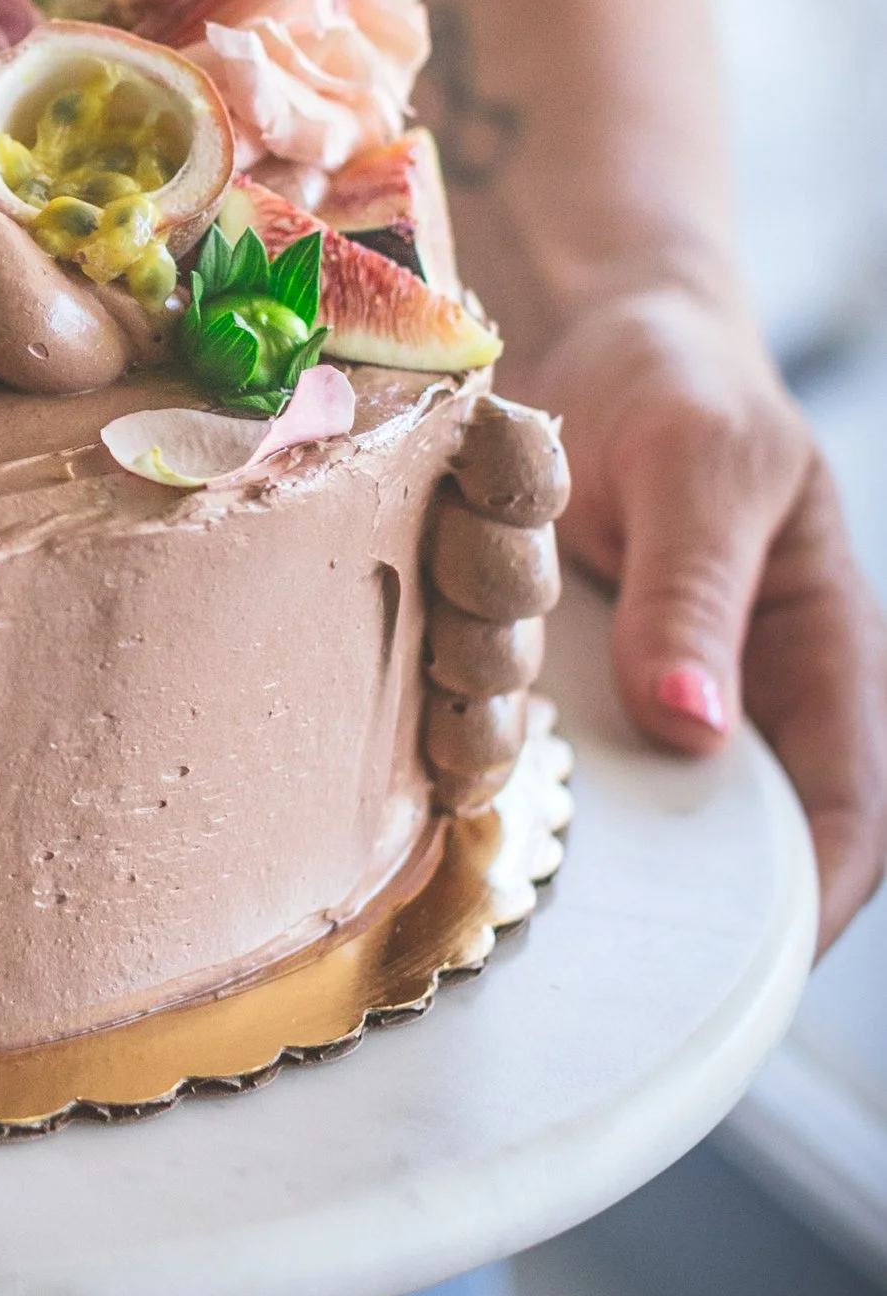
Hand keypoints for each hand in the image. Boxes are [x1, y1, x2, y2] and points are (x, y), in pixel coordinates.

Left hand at [538, 290, 886, 948]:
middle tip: (580, 922)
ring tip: (497, 808)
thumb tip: (693, 725)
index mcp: (814, 658)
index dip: (807, 900)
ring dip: (564, 814)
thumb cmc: (678, 385)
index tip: (741, 963)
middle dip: (659, 884)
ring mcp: (645, 694)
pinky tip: (448, 758)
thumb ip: (694, 592)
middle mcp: (733, 696)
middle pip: (721, 839)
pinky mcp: (563, 677)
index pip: (846, 813)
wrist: (588, 332)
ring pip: (619, 807)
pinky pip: (539, 749)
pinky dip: (499, 754)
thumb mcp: (700, 467)